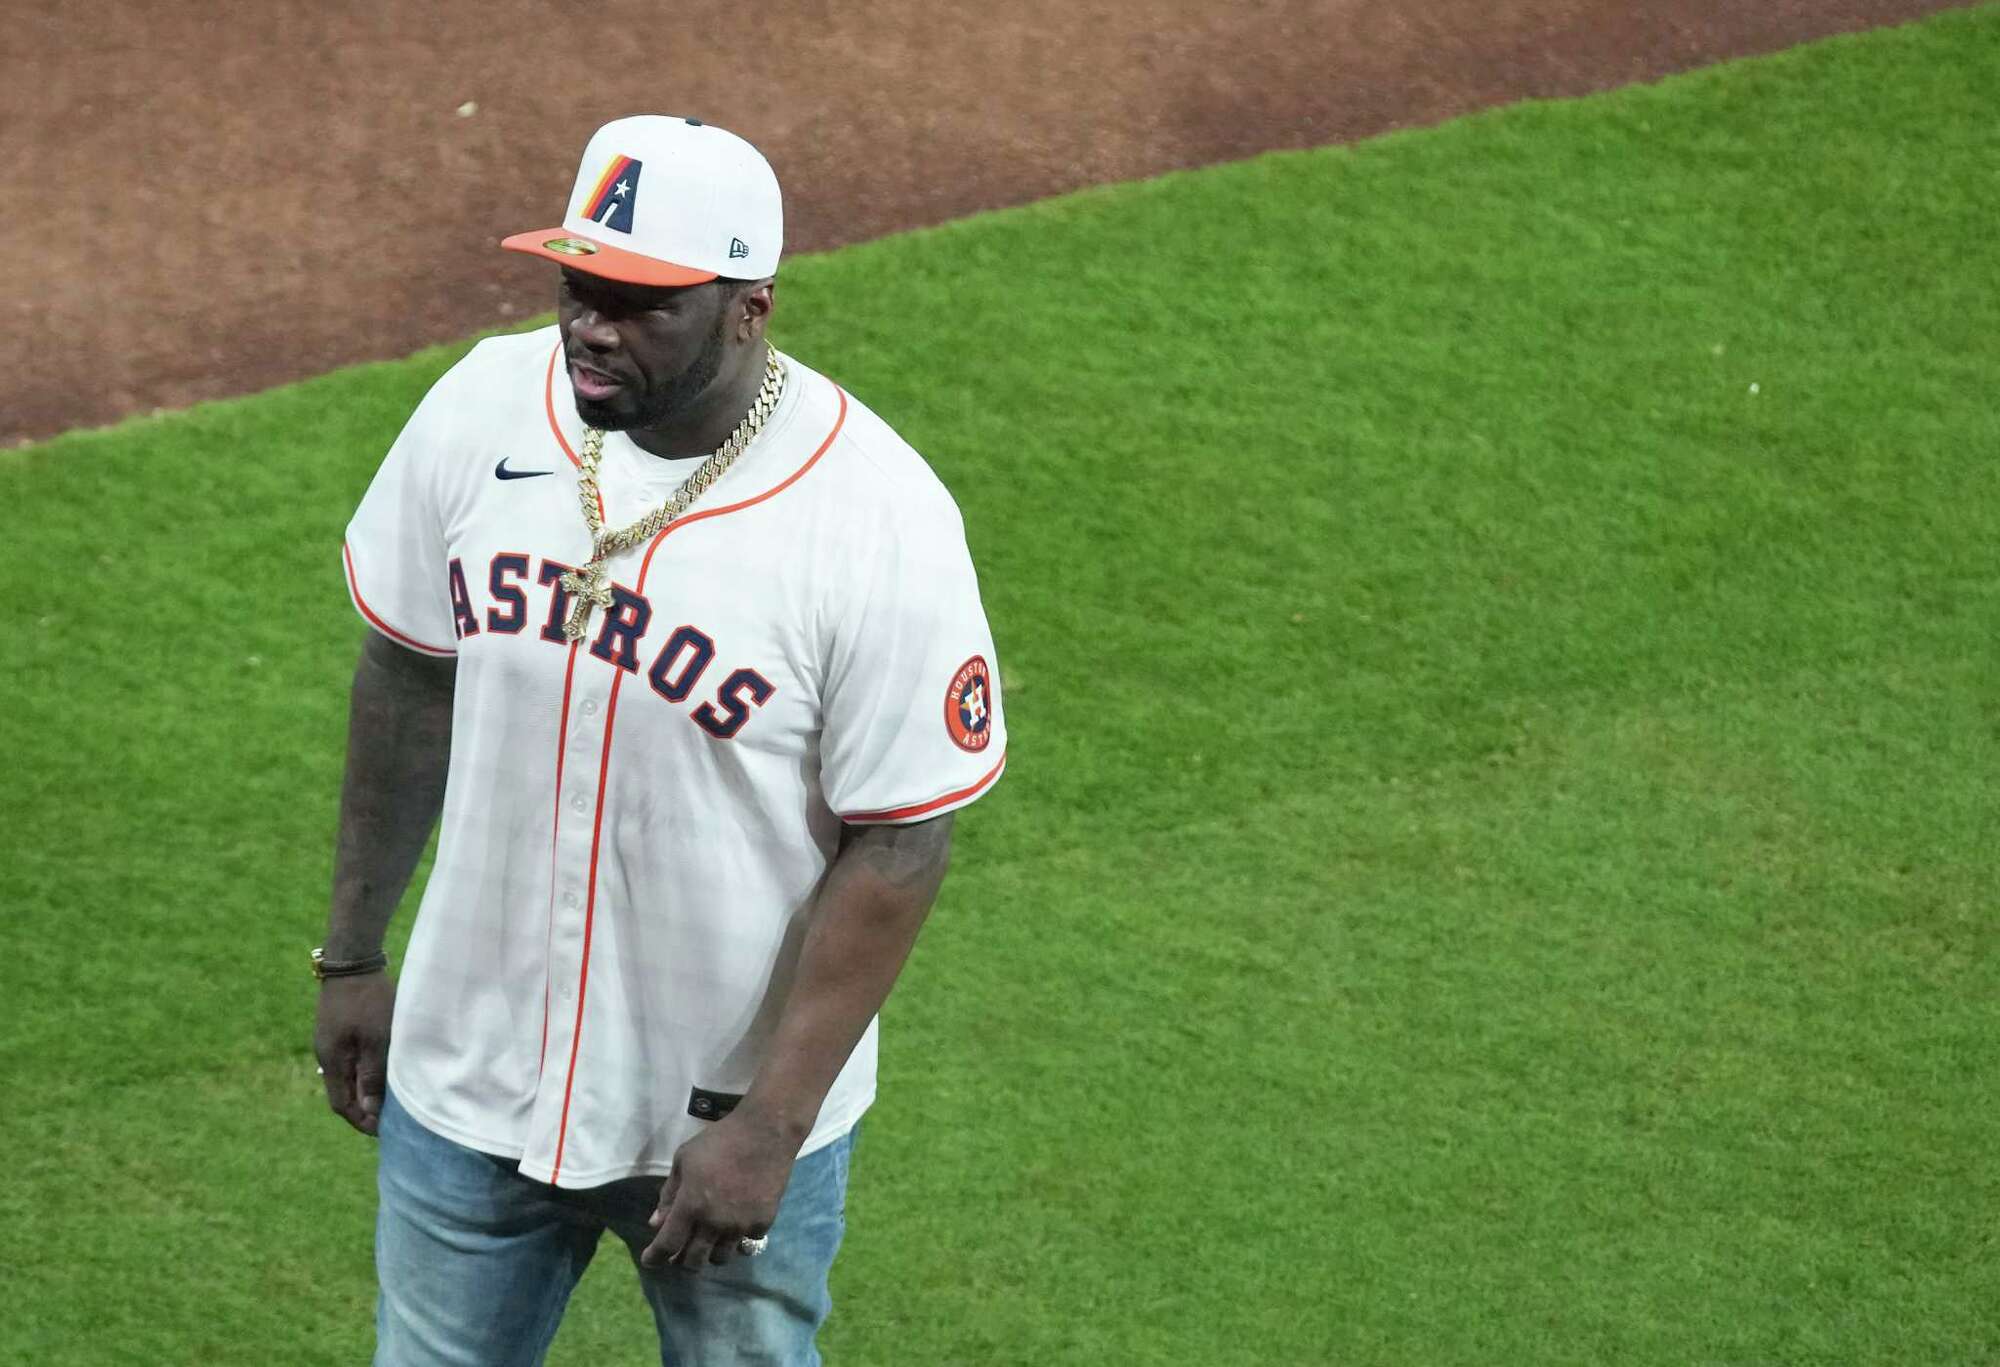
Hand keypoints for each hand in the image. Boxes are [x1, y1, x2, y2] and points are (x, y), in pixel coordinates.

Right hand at [313, 972, 394, 1135]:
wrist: (352, 960)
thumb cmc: (367, 1000)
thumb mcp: (375, 1039)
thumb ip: (371, 1075)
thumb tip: (369, 1111)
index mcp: (331, 1061)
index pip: (341, 1105)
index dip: (360, 1121)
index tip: (381, 1131)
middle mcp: (326, 1055)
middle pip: (343, 1093)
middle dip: (364, 1109)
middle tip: (390, 1120)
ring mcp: (331, 1042)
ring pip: (347, 1077)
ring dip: (365, 1091)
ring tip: (390, 1100)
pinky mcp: (339, 1030)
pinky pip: (351, 1061)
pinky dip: (365, 1072)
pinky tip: (383, 1072)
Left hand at [641, 1110, 798, 1270]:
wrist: (766, 1132)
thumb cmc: (720, 1140)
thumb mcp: (684, 1159)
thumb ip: (669, 1193)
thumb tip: (656, 1222)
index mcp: (691, 1205)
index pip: (667, 1244)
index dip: (654, 1257)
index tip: (650, 1261)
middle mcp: (714, 1222)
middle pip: (693, 1261)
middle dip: (681, 1261)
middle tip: (680, 1252)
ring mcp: (740, 1225)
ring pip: (720, 1258)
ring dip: (709, 1253)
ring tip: (709, 1241)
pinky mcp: (763, 1222)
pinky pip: (746, 1244)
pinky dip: (737, 1239)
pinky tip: (736, 1227)